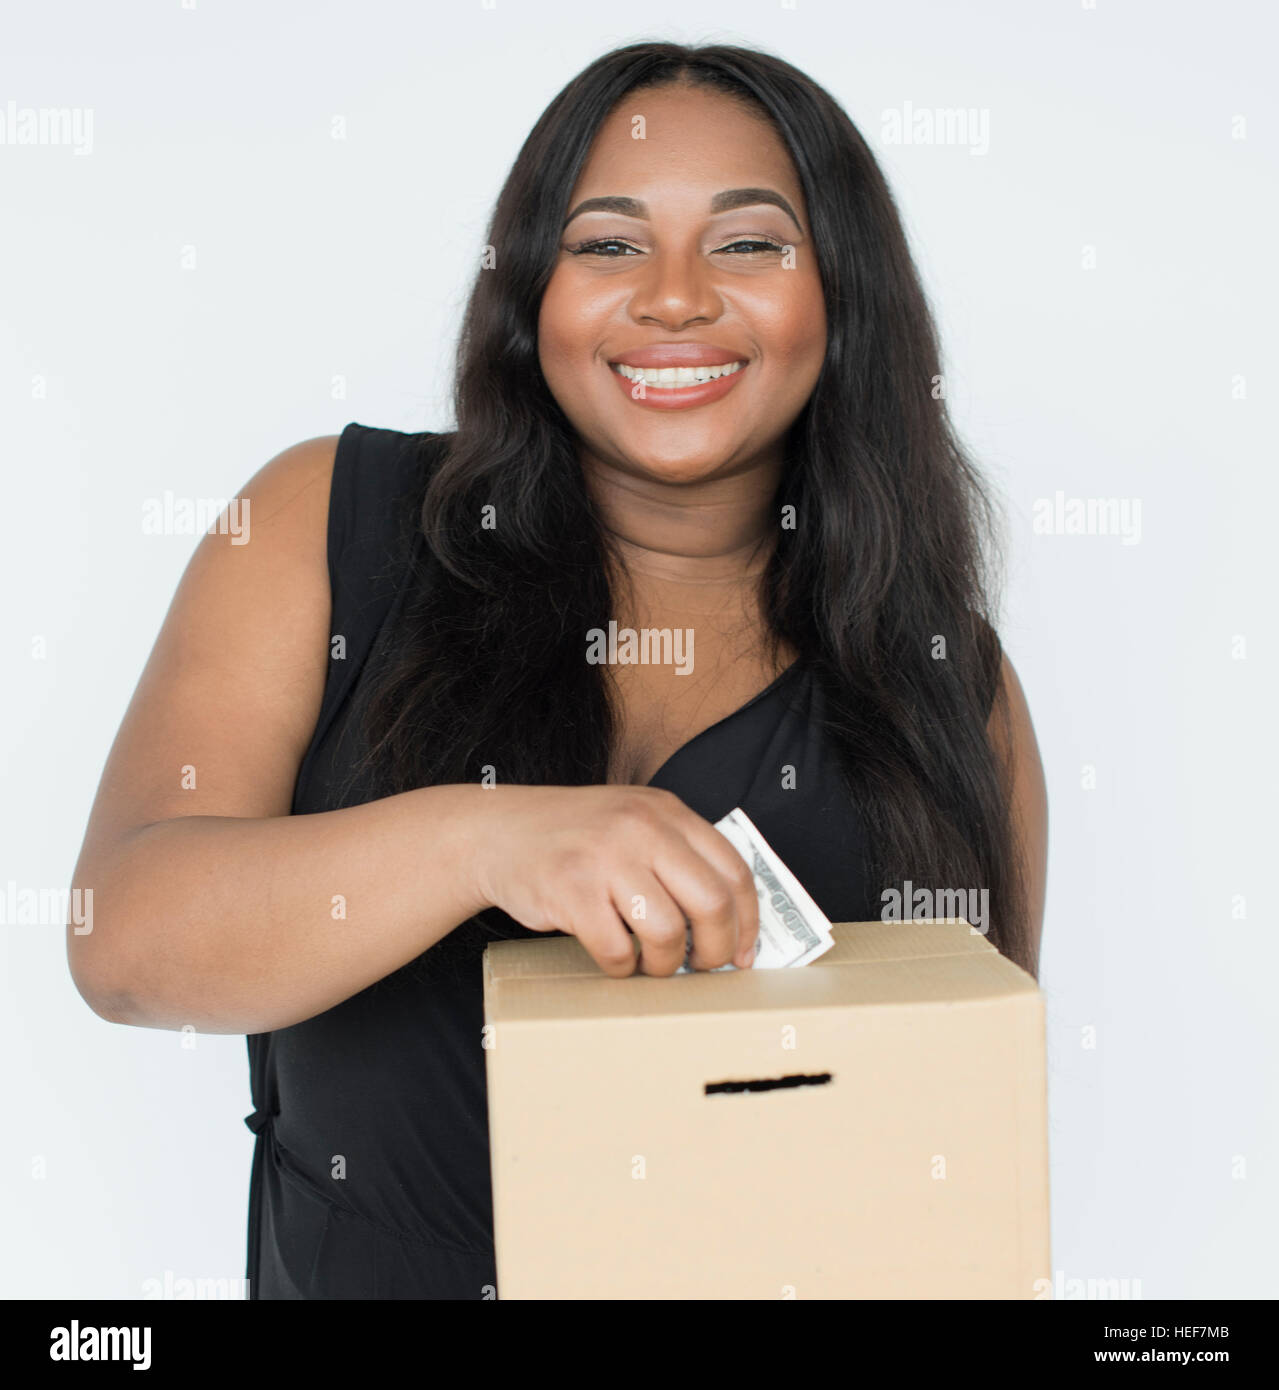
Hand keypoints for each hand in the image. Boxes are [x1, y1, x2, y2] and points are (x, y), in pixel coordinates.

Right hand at [470, 785, 758, 977]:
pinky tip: (614, 959)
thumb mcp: (634, 823)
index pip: (734, 870)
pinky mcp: (571, 889)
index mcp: (667, 811)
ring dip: (665, 965)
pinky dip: (621, 968)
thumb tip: (729, 923)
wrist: (497, 832)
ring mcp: (606, 856)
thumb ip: (677, 856)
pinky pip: (617, 950)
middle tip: (702, 967)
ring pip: (667, 932)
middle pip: (711, 903)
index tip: (745, 953)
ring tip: (651, 965)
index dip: (748, 921)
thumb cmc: (574, 838)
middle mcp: (642, 827)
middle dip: (715, 950)